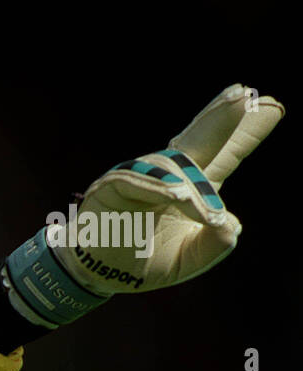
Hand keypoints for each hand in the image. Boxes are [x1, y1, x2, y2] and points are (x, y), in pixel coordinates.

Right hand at [3, 85, 283, 325]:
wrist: (96, 277)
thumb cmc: (140, 263)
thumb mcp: (187, 260)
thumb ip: (213, 246)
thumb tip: (230, 224)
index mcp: (191, 189)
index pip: (223, 154)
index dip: (246, 132)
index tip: (273, 104)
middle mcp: (167, 176)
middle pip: (199, 139)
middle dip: (222, 117)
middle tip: (247, 94)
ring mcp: (139, 177)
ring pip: (171, 170)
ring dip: (193, 191)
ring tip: (208, 215)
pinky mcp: (111, 187)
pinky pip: (136, 182)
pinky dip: (159, 190)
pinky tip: (179, 196)